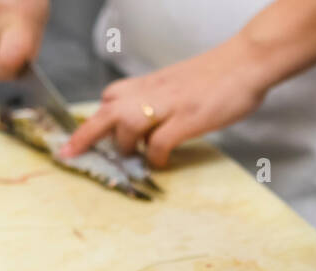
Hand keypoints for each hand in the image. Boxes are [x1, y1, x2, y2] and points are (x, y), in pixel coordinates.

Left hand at [60, 36, 270, 165]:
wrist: (246, 61)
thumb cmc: (218, 75)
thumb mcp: (179, 84)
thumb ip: (161, 100)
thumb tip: (150, 126)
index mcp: (151, 84)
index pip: (110, 96)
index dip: (93, 118)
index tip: (76, 139)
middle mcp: (154, 92)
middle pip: (107, 110)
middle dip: (85, 134)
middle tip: (69, 154)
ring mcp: (170, 105)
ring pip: (127, 124)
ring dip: (125, 146)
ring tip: (133, 160)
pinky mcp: (188, 118)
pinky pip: (160, 142)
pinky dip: (156, 157)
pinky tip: (162, 163)